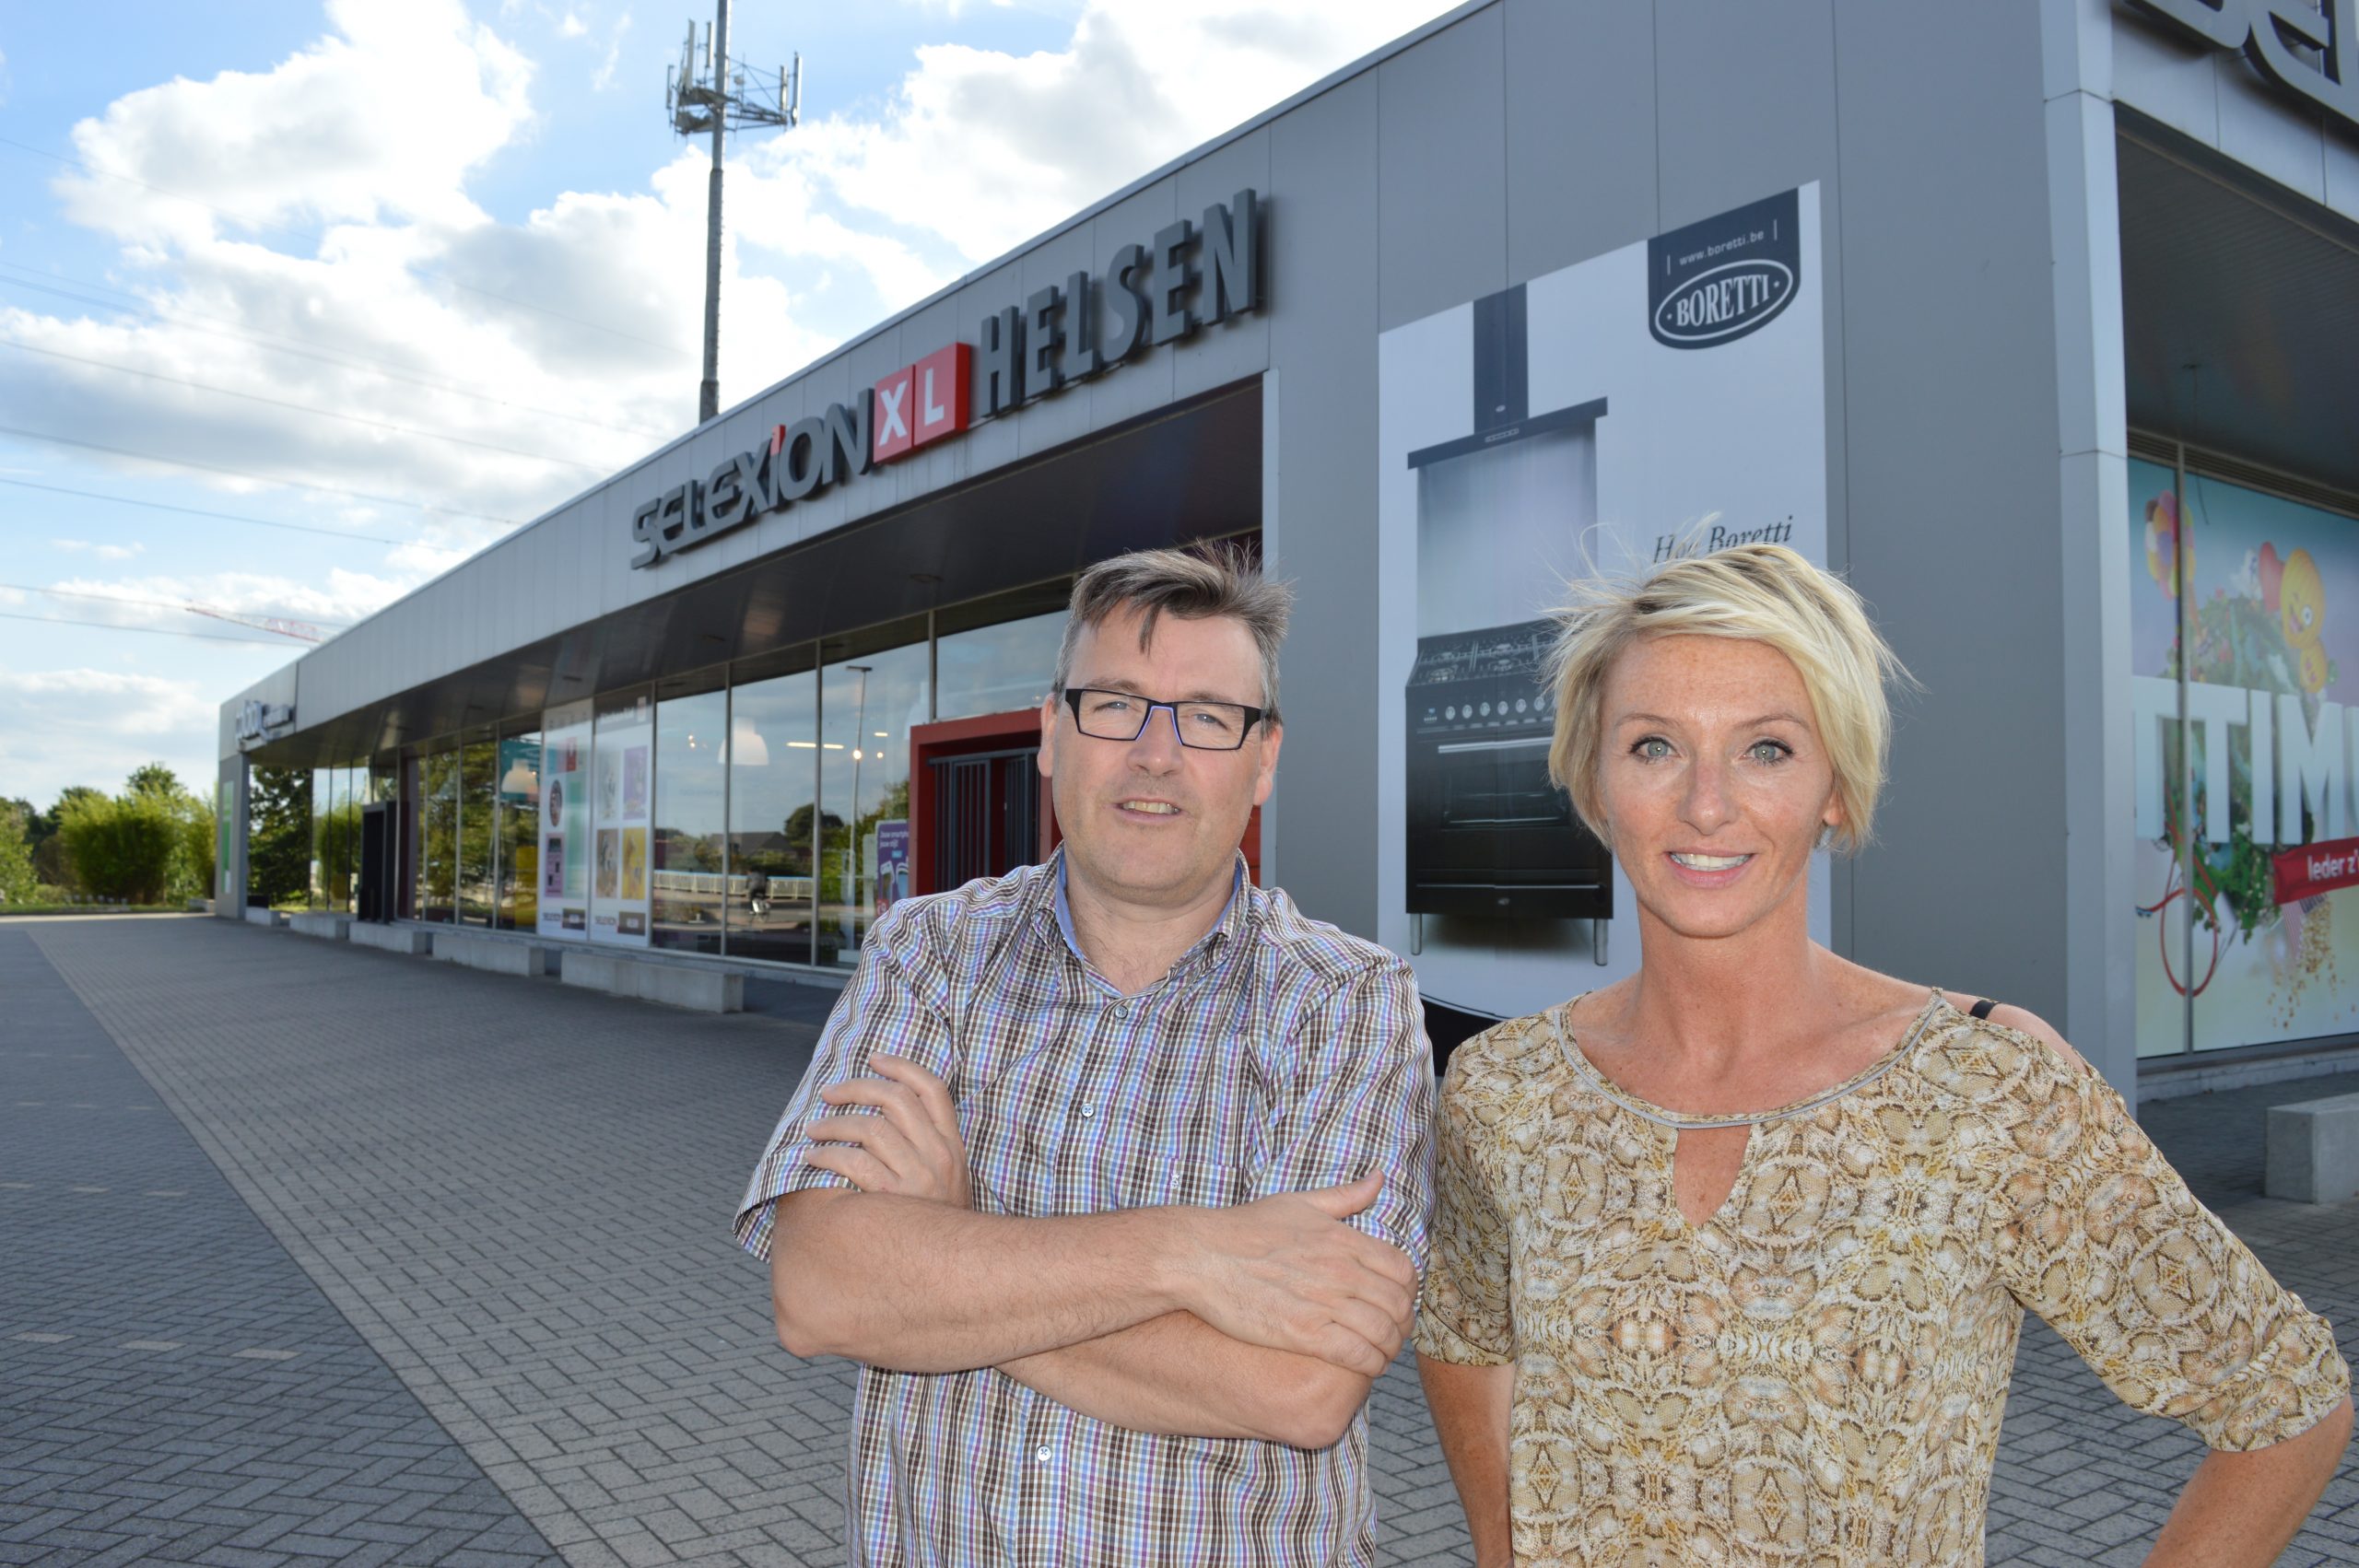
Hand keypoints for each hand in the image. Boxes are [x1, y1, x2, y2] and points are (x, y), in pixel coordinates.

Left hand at [803, 1056, 971, 1207]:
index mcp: (953, 1145)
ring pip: (870, 1127)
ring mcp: (919, 1176)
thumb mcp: (950, 1181)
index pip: (932, 1089)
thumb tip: (885, 1118)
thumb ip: (928, 1149)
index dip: (901, 1066)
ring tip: (813, 1130)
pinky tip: (813, 1158)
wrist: (956, 1269)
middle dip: (856, 1088)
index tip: (874, 1058)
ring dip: (833, 1123)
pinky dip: (828, 1154)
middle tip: (828, 1094)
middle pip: (895, 1099)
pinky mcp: (894, 1198)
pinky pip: (855, 1162)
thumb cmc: (938, 1223)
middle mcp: (939, 1155)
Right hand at [1179, 1173, 1418, 1377]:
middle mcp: (1340, 1269)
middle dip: (1403, 1324)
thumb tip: (1379, 1178)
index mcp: (1342, 1239)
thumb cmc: (1244, 1229)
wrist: (1199, 1256)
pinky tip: (1363, 1366)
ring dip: (1389, 1348)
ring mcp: (1323, 1302)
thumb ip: (1345, 1196)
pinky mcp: (1302, 1332)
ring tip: (1380, 1354)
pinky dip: (1369, 1364)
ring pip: (1383, 1332)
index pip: (1403, 1269)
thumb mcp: (1299, 1203)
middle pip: (1398, 1304)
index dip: (1409, 1291)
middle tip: (1393, 1334)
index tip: (1399, 1302)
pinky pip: (1356, 1354)